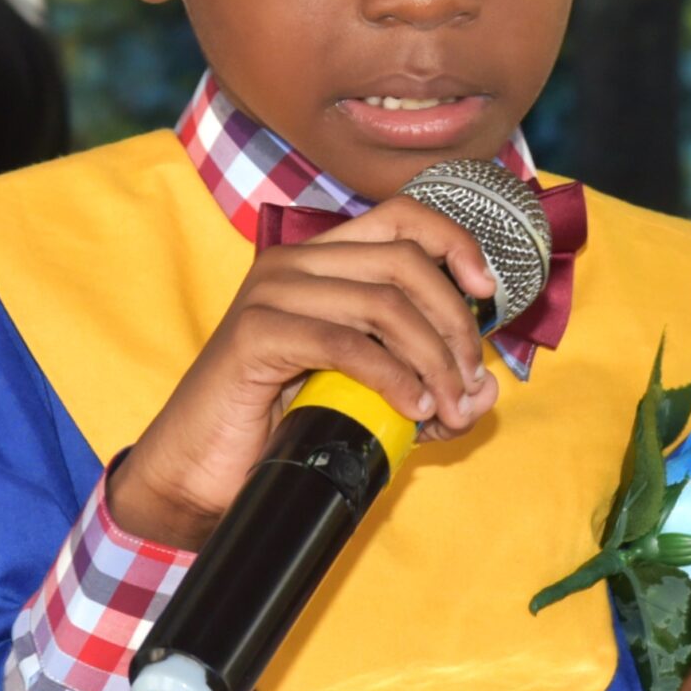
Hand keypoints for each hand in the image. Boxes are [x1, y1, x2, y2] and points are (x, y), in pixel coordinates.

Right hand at [110, 194, 498, 548]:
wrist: (201, 473)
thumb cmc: (280, 432)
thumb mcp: (369, 402)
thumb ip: (427, 387)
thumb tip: (487, 387)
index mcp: (318, 262)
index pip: (400, 217)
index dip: (454, 242)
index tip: (489, 290)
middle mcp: (293, 264)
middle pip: (404, 261)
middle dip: (455, 323)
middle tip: (469, 382)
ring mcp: (270, 293)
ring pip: (384, 303)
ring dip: (433, 359)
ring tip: (445, 407)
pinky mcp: (255, 333)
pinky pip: (346, 344)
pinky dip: (393, 378)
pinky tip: (411, 409)